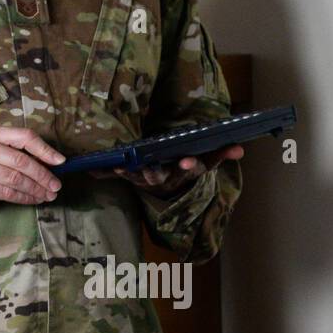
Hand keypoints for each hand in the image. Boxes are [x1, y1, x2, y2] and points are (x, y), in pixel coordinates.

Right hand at [0, 126, 65, 211]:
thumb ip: (10, 150)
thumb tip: (45, 161)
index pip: (23, 137)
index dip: (45, 149)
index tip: (60, 161)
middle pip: (22, 161)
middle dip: (43, 175)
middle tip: (56, 185)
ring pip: (16, 179)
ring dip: (35, 189)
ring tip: (47, 195)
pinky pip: (6, 193)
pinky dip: (23, 198)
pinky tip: (32, 200)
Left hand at [94, 143, 244, 195]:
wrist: (167, 183)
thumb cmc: (186, 165)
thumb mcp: (206, 160)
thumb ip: (221, 154)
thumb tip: (240, 149)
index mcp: (184, 173)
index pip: (190, 170)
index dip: (189, 165)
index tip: (189, 160)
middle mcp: (164, 178)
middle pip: (160, 176)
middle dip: (155, 171)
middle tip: (148, 166)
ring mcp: (145, 179)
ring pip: (136, 177)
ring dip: (127, 172)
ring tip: (119, 166)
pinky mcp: (130, 177)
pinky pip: (117, 175)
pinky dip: (105, 173)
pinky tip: (92, 170)